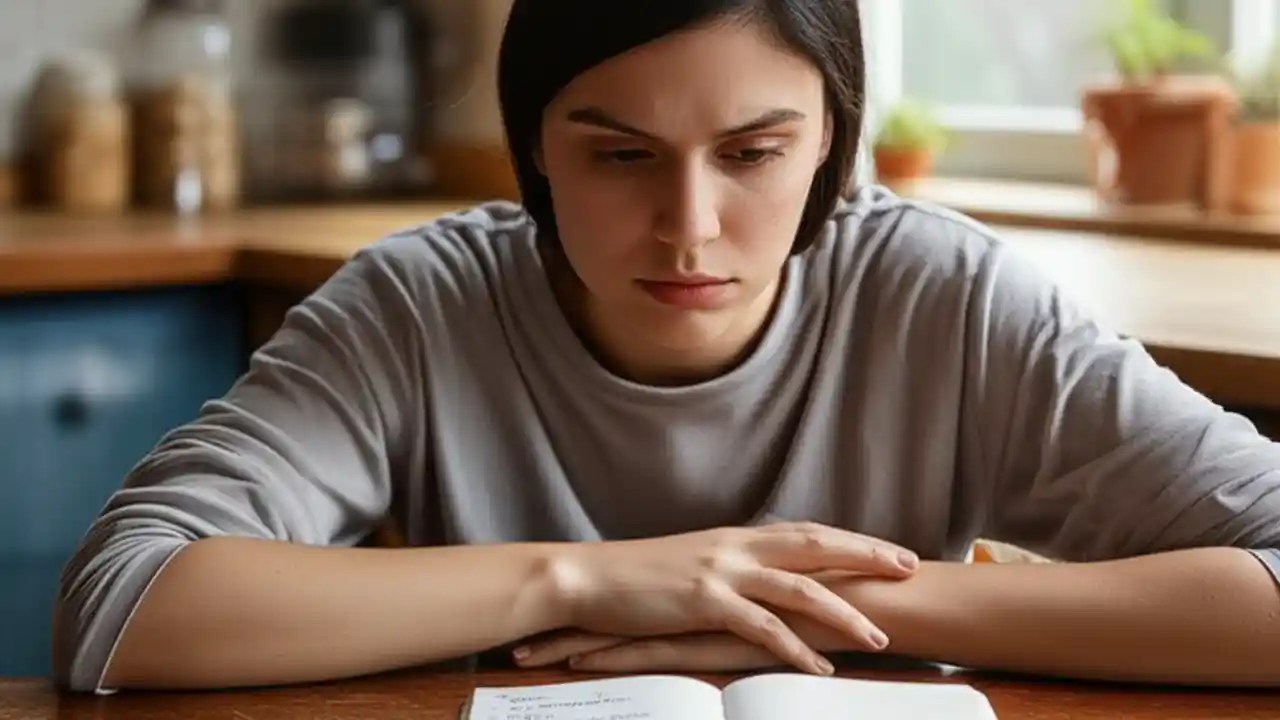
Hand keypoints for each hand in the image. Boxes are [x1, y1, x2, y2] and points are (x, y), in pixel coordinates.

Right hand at [534, 522, 917, 674]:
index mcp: (735, 536)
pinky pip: (761, 626)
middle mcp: (736, 546)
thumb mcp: (691, 560)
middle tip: (910, 569)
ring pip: (799, 588)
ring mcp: (721, 571)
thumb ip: (729, 566)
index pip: (807, 531)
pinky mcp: (704, 602)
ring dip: (844, 611)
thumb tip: (761, 580)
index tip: (889, 549)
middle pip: (816, 545)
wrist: (587, 576)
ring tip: (881, 635)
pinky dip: (796, 646)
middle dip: (866, 556)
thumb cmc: (636, 575)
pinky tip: (820, 666)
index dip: (851, 539)